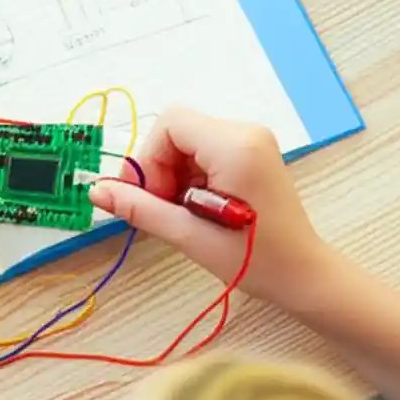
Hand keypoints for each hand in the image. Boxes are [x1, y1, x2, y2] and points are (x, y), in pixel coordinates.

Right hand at [88, 106, 328, 302]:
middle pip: (176, 130)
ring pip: (186, 142)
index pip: (169, 124)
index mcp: (235, 145)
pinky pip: (203, 151)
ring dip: (173, 175)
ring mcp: (251, 141)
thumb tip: (95, 192)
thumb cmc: (254, 259)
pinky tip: (198, 207)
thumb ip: (140, 207)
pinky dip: (190, 176)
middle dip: (159, 168)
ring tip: (184, 213)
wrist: (304, 275)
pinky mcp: (251, 154)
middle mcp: (246, 133)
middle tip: (165, 209)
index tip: (151, 197)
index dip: (149, 158)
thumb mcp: (189, 234)